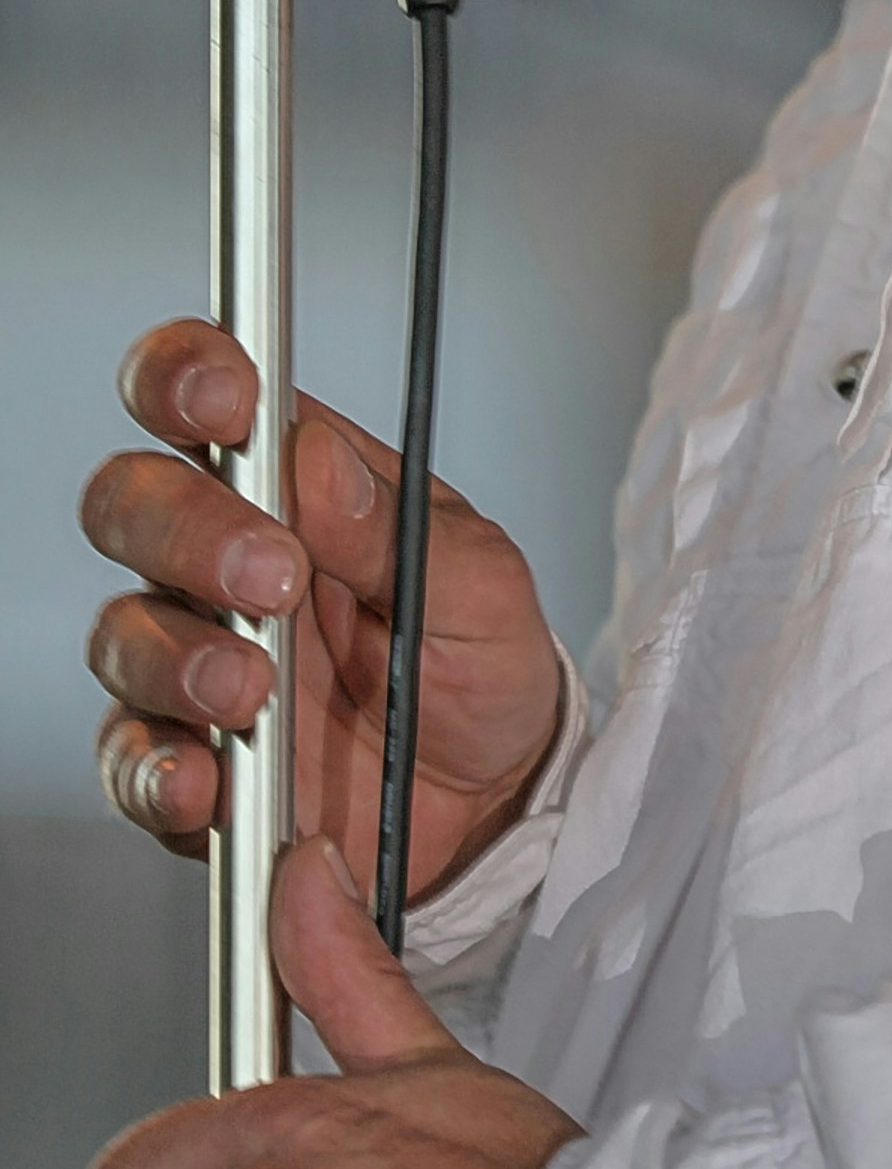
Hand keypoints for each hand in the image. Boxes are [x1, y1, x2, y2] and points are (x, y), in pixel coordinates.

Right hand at [83, 320, 562, 901]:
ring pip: (121, 632)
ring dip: (177, 657)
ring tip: (253, 691)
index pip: (203, 397)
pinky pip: (133, 760)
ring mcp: (194, 658)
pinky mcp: (190, 758)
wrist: (493, 792)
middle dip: (185, 528)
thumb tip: (320, 459)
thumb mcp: (480, 586)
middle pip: (132, 503)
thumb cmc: (479, 659)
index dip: (187, 377)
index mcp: (293, 486)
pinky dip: (158, 768)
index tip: (227, 402)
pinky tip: (203, 776)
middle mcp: (221, 561)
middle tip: (268, 575)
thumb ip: (399, 529)